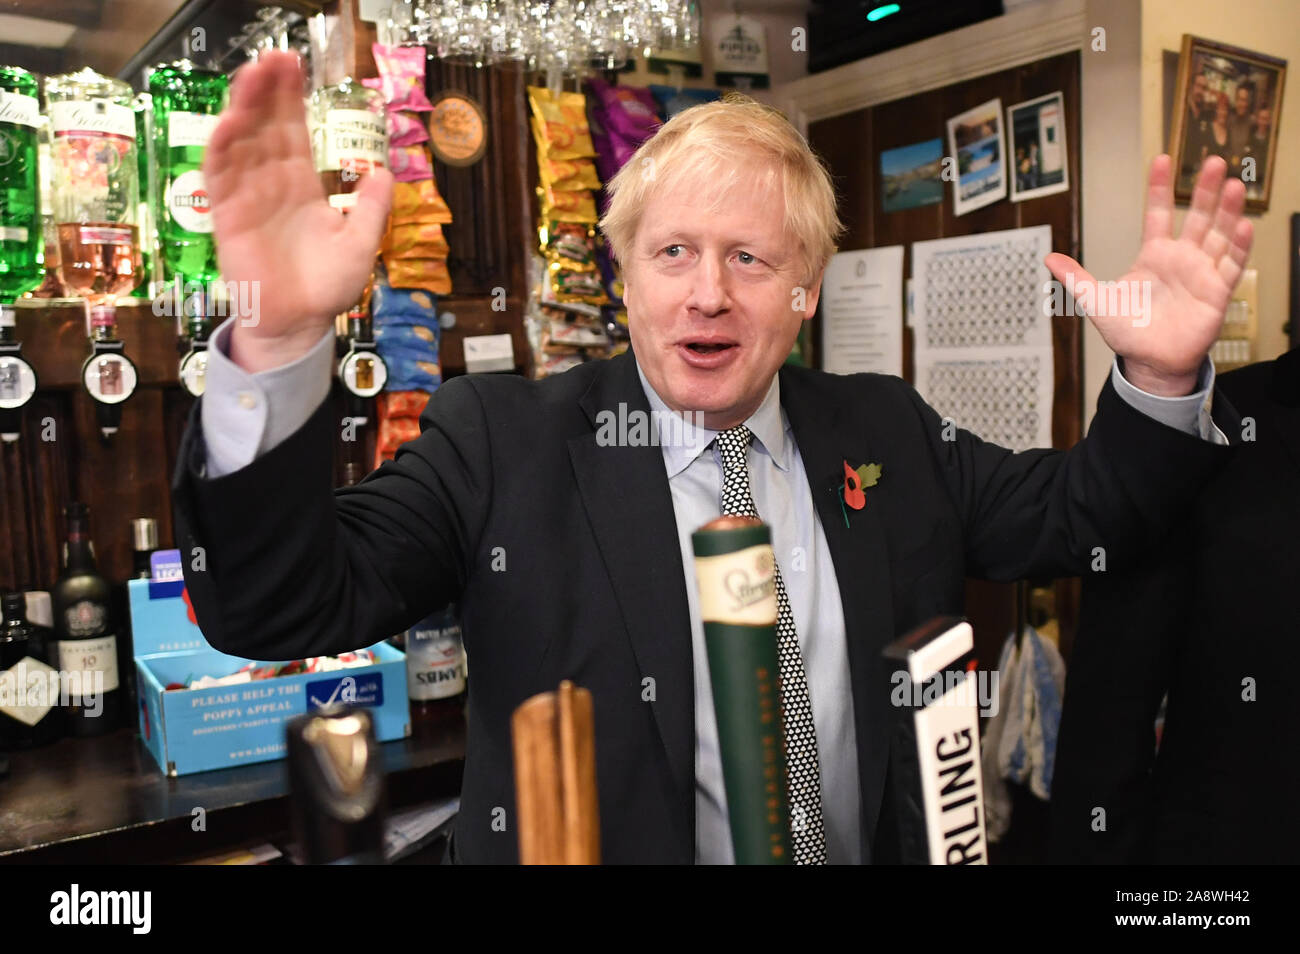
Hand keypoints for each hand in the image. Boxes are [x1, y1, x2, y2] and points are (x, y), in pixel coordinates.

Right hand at [202, 51, 392, 371]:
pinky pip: (221, 177)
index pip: (293, 132)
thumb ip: (371, 207)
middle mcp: (271, 184)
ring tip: (252, 75)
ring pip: (241, 143)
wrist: (299, 324)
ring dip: (244, 108)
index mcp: (300, 185)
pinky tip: (229, 121)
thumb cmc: (326, 287)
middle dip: (268, 91)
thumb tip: (385, 171)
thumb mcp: (360, 243)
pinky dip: (223, 148)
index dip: (291, 99)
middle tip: (274, 57)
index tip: (293, 65)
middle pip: (266, 127)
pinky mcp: (228, 216)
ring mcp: (247, 197)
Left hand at [1045, 155, 1252, 395]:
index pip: (1157, 213)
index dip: (1159, 188)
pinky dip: (1238, 246)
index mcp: (1153, 255)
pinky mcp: (1217, 291)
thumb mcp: (1096, 301)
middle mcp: (1181, 258)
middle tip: (1213, 161)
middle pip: (1196, 216)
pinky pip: (1231, 265)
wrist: (1149, 362)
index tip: (1162, 160)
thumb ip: (1075, 278)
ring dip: (1227, 211)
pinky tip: (1244, 226)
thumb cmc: (1128, 332)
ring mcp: (1201, 272)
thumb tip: (1049, 259)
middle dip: (1204, 190)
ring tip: (1232, 185)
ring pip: (1218, 234)